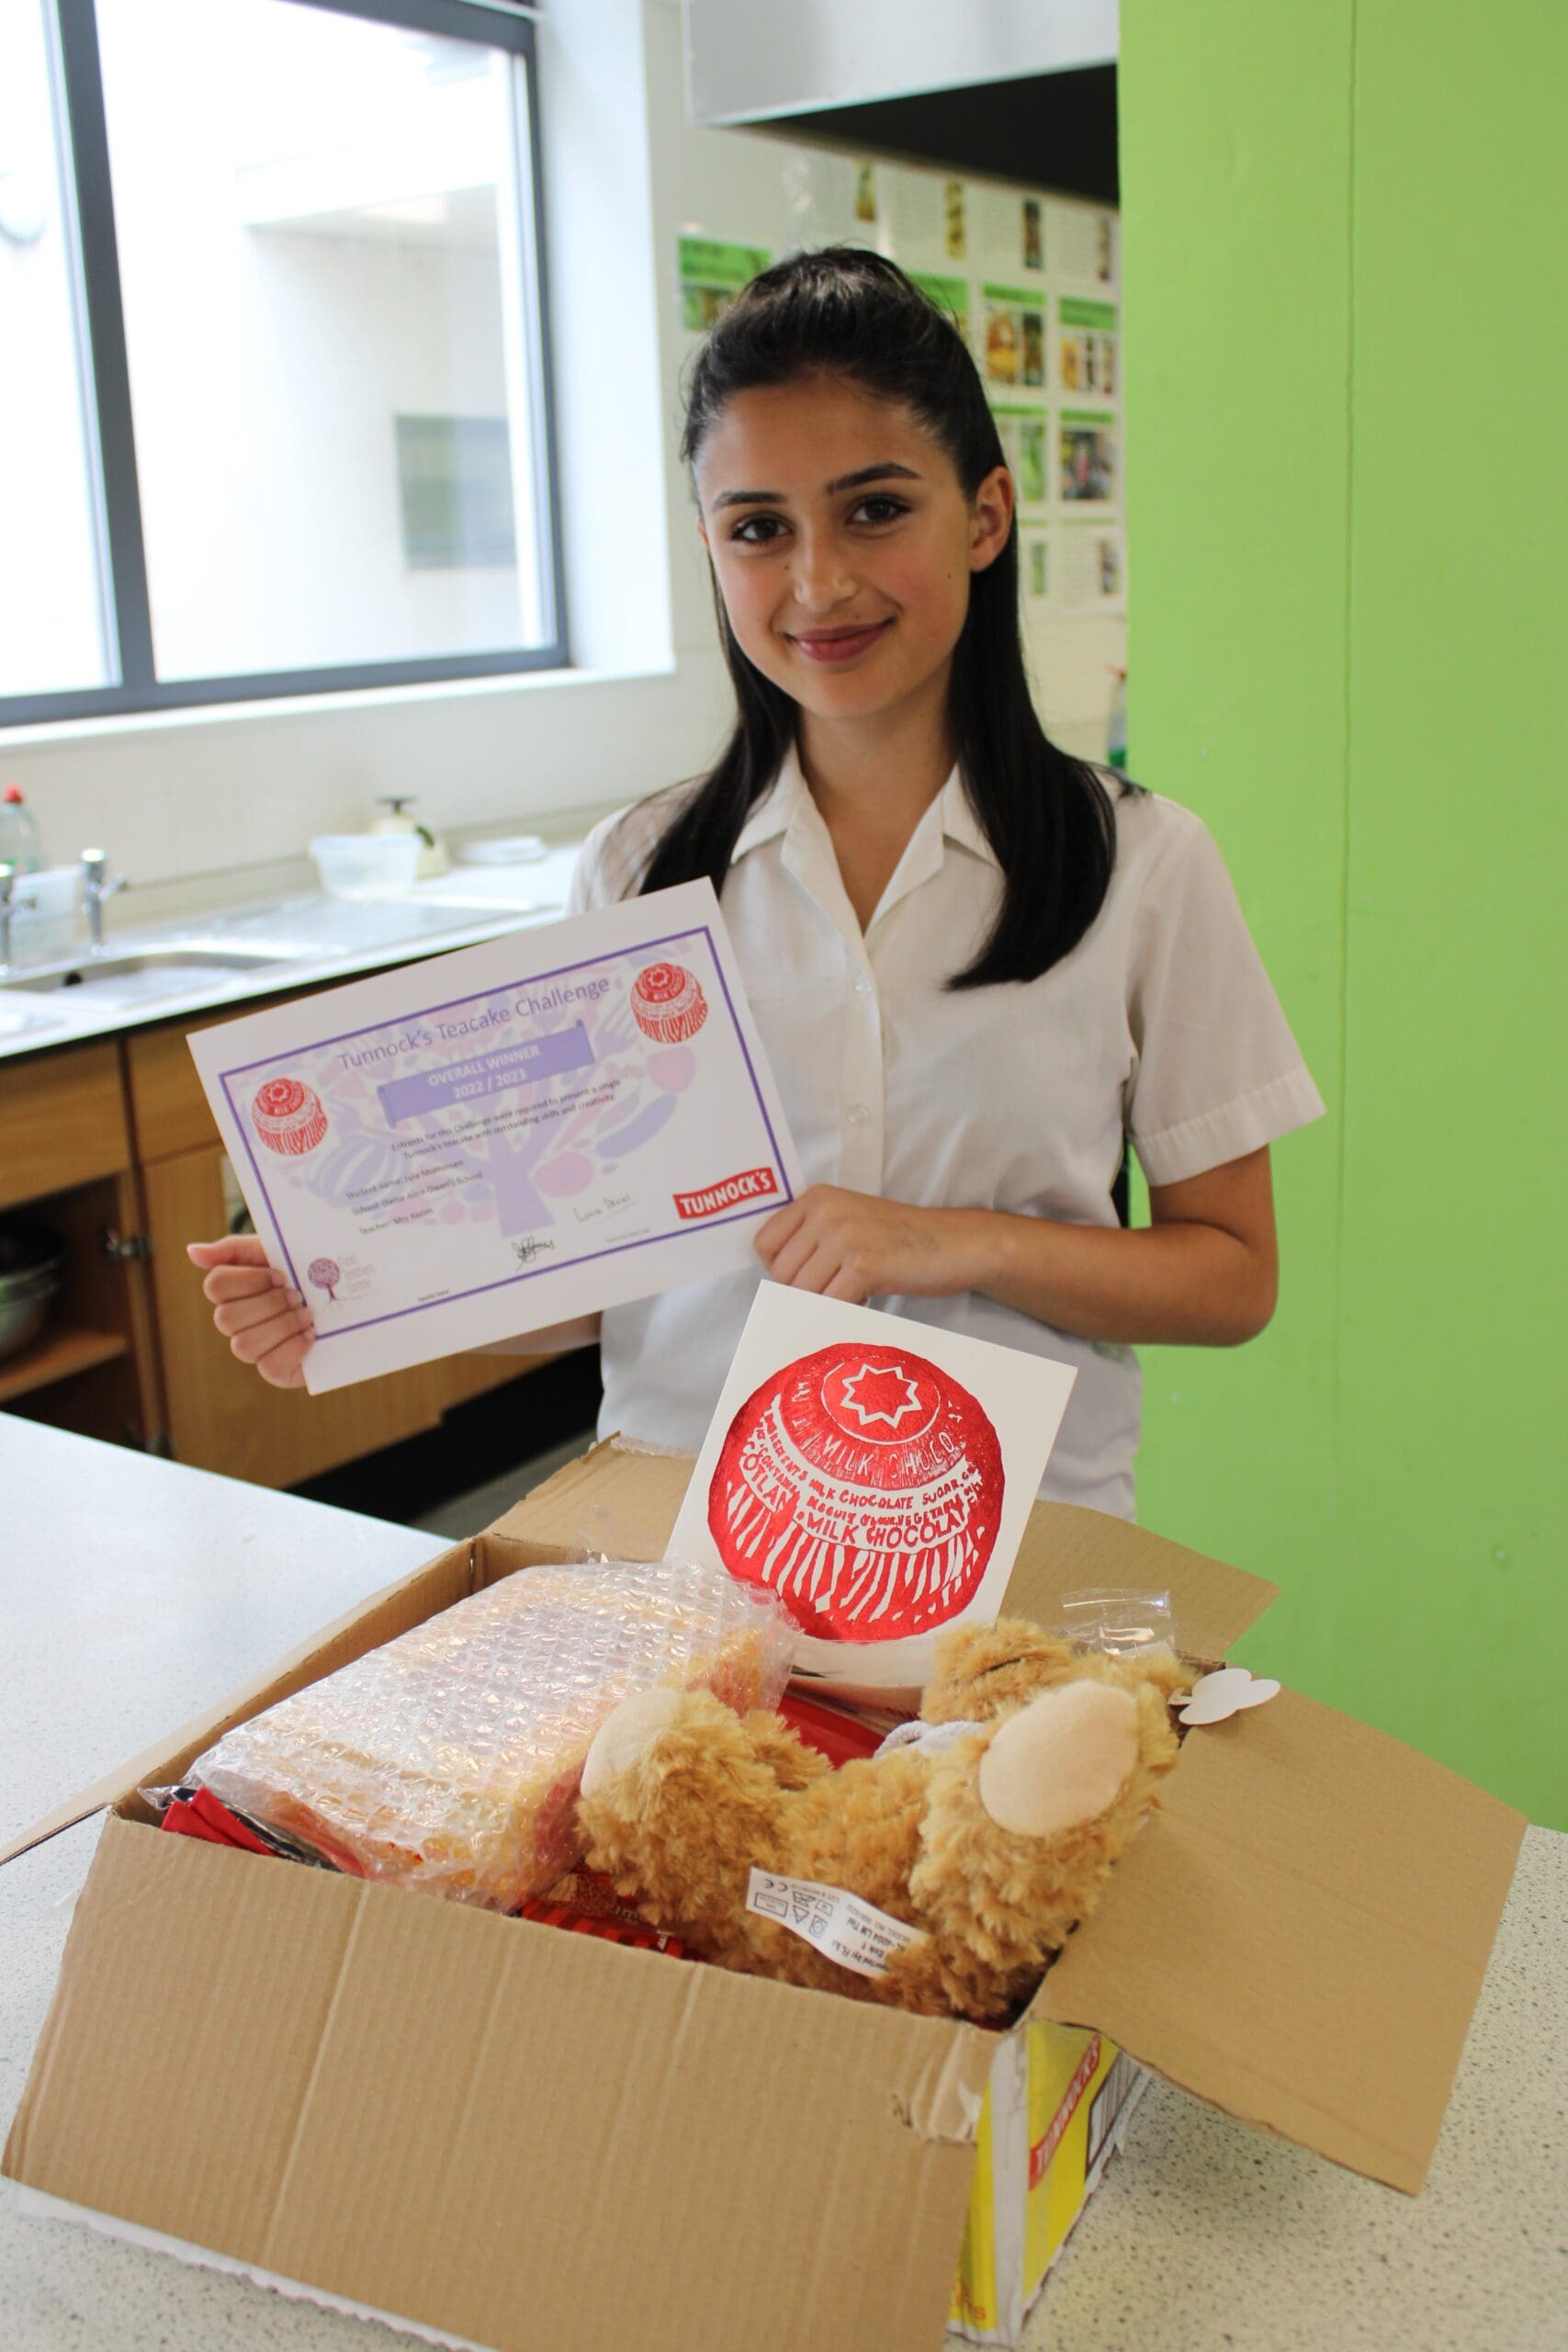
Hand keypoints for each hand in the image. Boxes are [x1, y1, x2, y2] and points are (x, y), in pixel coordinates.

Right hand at [186, 1234, 313, 1389]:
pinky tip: (311, 1335)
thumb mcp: (278, 1250)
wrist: (358, 1298)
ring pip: (243, 1345)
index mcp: (235, 1290)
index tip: (281, 1275)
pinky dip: (293, 1347)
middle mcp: (238, 1322)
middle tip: (297, 1295)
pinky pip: (269, 1366)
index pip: (215, 1286)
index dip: (249, 1280)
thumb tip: (191, 1252)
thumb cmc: (310, 1271)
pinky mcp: (277, 1372)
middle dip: (268, 1304)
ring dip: (281, 1325)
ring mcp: (256, 1349)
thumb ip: (235, 1249)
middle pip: (226, 1318)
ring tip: (308, 1315)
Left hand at [753, 1186, 973, 1303]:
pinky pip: (829, 1304)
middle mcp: (826, 1212)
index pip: (764, 1243)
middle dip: (805, 1291)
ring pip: (802, 1292)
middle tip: (839, 1288)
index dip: (781, 1268)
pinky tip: (866, 1299)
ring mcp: (844, 1237)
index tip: (808, 1276)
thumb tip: (776, 1282)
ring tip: (854, 1292)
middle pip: (781, 1274)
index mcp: (817, 1198)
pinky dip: (844, 1312)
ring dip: (825, 1303)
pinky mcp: (863, 1266)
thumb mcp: (849, 1221)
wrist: (954, 1244)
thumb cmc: (901, 1240)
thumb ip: (812, 1238)